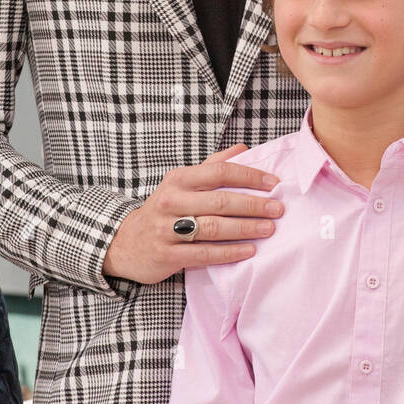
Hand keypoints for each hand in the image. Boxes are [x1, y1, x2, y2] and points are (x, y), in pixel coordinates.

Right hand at [103, 145, 282, 283]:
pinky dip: (230, 252)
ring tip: (269, 229)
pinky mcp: (168, 255)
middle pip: (219, 201)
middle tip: (278, 209)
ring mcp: (167, 229)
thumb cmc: (165, 209)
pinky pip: (204, 253)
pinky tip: (249, 251)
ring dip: (245, 229)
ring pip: (213, 228)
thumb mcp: (182, 183)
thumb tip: (243, 148)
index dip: (249, 176)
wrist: (126, 243)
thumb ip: (212, 166)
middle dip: (253, 205)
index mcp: (178, 179)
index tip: (273, 183)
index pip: (219, 172)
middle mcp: (171, 201)